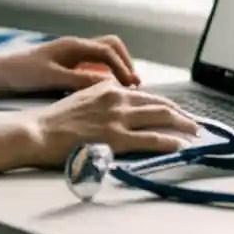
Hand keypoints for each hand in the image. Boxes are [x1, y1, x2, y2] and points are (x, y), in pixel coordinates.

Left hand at [0, 35, 141, 94]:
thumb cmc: (20, 74)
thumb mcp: (51, 79)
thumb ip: (79, 80)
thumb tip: (108, 84)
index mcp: (72, 46)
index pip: (108, 51)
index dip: (123, 68)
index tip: (133, 86)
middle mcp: (73, 46)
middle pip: (111, 46)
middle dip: (126, 62)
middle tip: (134, 84)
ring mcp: (69, 54)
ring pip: (102, 54)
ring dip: (116, 68)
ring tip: (124, 88)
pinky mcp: (64, 64)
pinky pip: (92, 64)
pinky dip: (104, 73)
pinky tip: (103, 91)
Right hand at [23, 80, 200, 165]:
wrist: (39, 131)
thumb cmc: (56, 118)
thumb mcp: (82, 95)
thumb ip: (103, 94)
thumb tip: (119, 95)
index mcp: (110, 88)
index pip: (148, 95)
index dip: (166, 105)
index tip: (177, 113)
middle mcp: (118, 98)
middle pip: (160, 104)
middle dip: (181, 115)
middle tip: (194, 124)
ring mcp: (118, 118)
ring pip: (161, 118)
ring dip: (182, 125)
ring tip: (194, 134)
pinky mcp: (116, 138)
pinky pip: (150, 139)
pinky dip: (169, 141)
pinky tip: (180, 145)